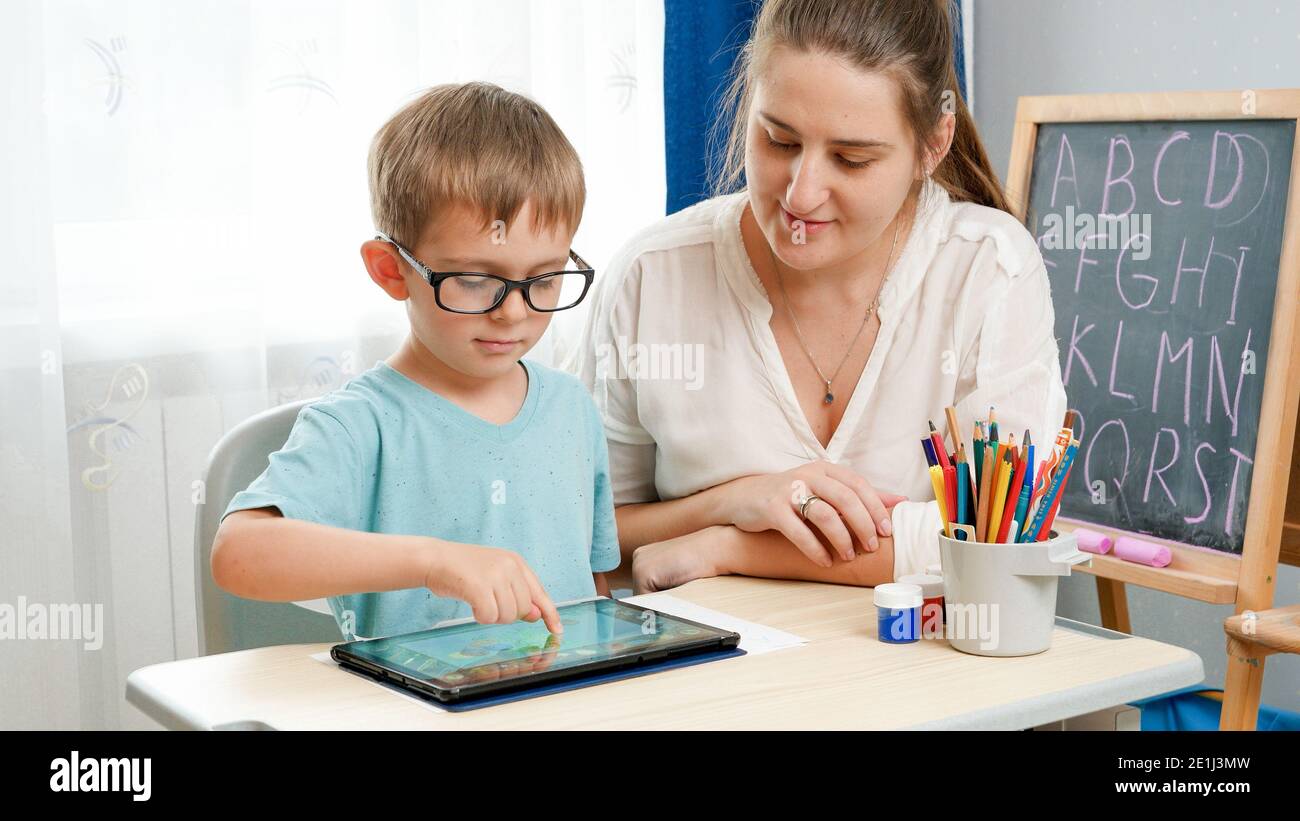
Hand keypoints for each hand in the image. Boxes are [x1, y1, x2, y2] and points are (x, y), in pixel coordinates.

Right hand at [424, 542, 563, 633]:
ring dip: (492, 616)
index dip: (550, 613)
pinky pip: (490, 617)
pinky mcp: (480, 586)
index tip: (556, 629)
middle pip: (523, 609)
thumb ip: (517, 594)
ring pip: (508, 616)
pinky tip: (472, 605)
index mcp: (516, 562)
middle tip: (488, 603)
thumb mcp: (495, 577)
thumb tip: (536, 615)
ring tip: (478, 601)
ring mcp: (495, 575)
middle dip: (507, 614)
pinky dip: (480, 617)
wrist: (434, 558)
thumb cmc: (463, 570)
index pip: (540, 593)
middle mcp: (510, 566)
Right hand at [725, 461, 906, 566]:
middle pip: (845, 498)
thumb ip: (859, 494)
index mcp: (825, 469)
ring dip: (841, 538)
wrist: (744, 497)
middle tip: (871, 546)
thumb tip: (900, 500)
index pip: (858, 485)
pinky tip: (825, 561)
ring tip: (848, 556)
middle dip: (863, 525)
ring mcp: (789, 491)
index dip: (876, 508)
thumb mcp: (824, 488)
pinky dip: (815, 549)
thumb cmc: (791, 495)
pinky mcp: (772, 509)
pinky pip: (799, 531)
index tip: (887, 531)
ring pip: (824, 514)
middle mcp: (809, 475)